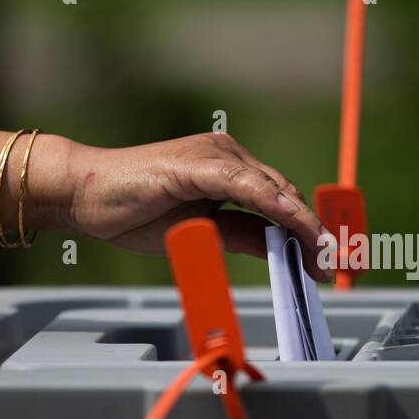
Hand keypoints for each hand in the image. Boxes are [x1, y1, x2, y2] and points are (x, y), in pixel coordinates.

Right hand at [53, 132, 331, 280]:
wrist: (84, 196)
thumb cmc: (135, 212)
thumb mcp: (202, 232)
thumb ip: (240, 234)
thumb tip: (279, 248)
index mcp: (228, 169)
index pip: (279, 199)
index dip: (306, 229)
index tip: (328, 258)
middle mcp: (226, 154)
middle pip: (283, 192)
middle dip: (312, 229)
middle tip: (334, 263)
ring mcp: (212, 155)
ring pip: (270, 187)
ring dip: (300, 221)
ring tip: (322, 250)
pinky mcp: (195, 164)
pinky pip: (242, 184)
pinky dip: (269, 202)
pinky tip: (288, 220)